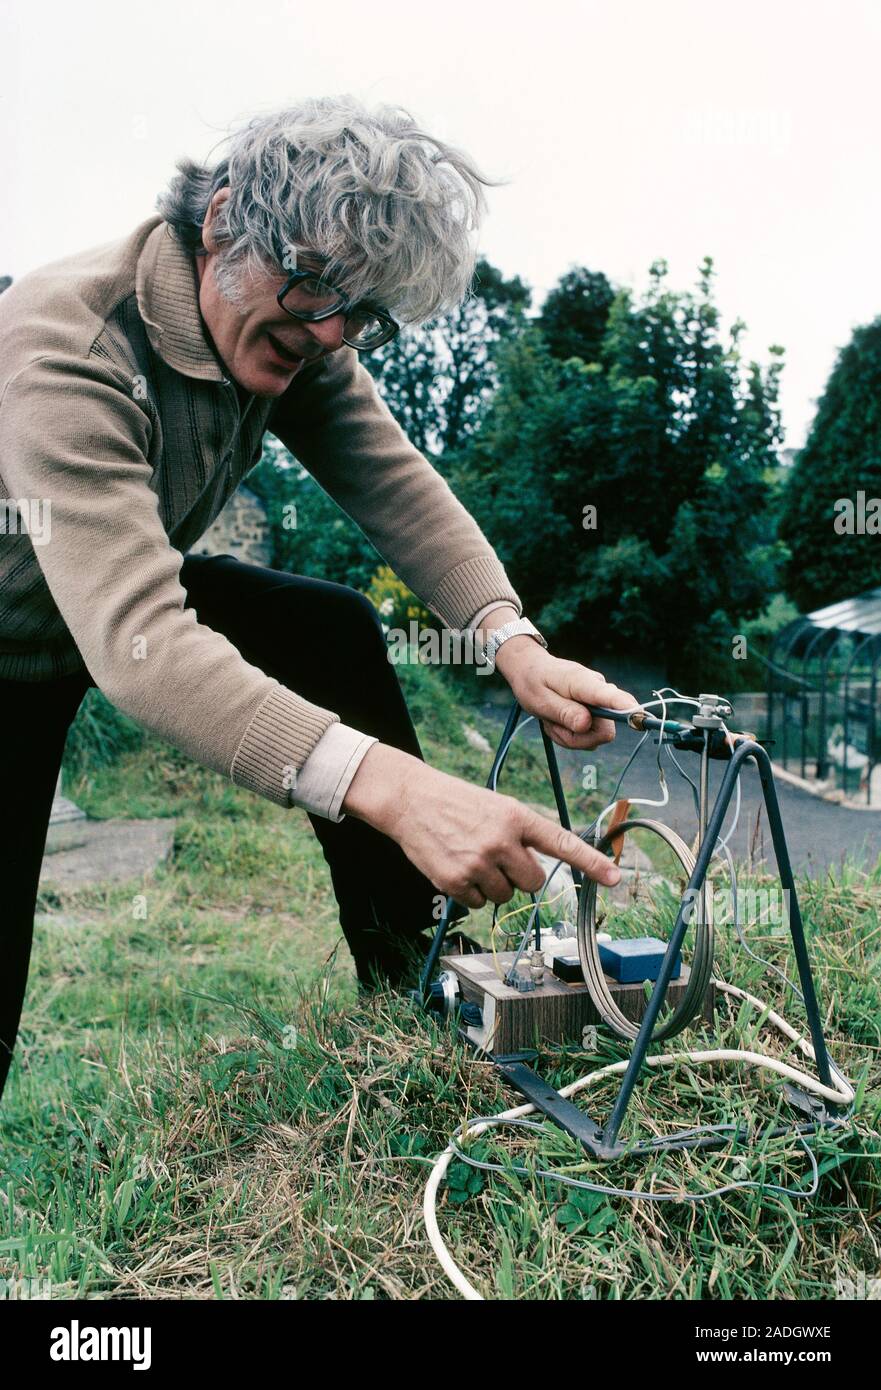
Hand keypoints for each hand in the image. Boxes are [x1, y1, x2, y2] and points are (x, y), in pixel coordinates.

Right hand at [342, 744, 621, 909]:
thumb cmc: (459, 804)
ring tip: (471, 857)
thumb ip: (522, 835)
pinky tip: (457, 867)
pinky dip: (470, 892)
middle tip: (498, 857)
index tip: (614, 877)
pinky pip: (479, 904)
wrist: (410, 800)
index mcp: (517, 816)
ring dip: (493, 884)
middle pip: (534, 882)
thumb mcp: (497, 807)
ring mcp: (478, 863)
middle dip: (520, 875)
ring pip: (506, 896)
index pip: (561, 842)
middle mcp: (501, 840)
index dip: (591, 862)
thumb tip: (537, 872)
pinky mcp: (455, 882)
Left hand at [495, 640, 636, 749]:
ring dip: (570, 736)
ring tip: (552, 721)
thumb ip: (563, 711)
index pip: (610, 696)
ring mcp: (600, 700)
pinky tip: (558, 721)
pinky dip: (571, 735)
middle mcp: (599, 690)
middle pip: (605, 730)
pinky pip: (589, 735)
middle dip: (578, 738)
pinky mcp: (597, 710)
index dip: (626, 708)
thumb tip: (586, 724)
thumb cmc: (533, 681)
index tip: (640, 716)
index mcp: (584, 682)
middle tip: (553, 727)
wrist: (531, 669)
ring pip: (595, 736)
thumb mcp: (539, 700)